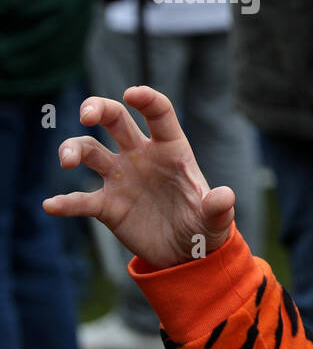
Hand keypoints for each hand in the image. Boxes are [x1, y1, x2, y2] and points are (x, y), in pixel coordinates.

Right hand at [42, 87, 233, 269]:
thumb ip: (218, 207)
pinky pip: (81, 200)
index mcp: (171, 150)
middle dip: (98, 109)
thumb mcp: (215, 220)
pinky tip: (52, 205)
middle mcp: (141, 156)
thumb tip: (225, 197)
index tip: (132, 94)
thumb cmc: (204, 225)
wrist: (186, 254)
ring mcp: (121, 178)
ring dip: (73, 149)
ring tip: (67, 162)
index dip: (146, 99)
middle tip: (86, 116)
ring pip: (89, 150)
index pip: (158, 113)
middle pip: (115, 119)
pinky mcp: (107, 205)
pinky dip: (65, 203)